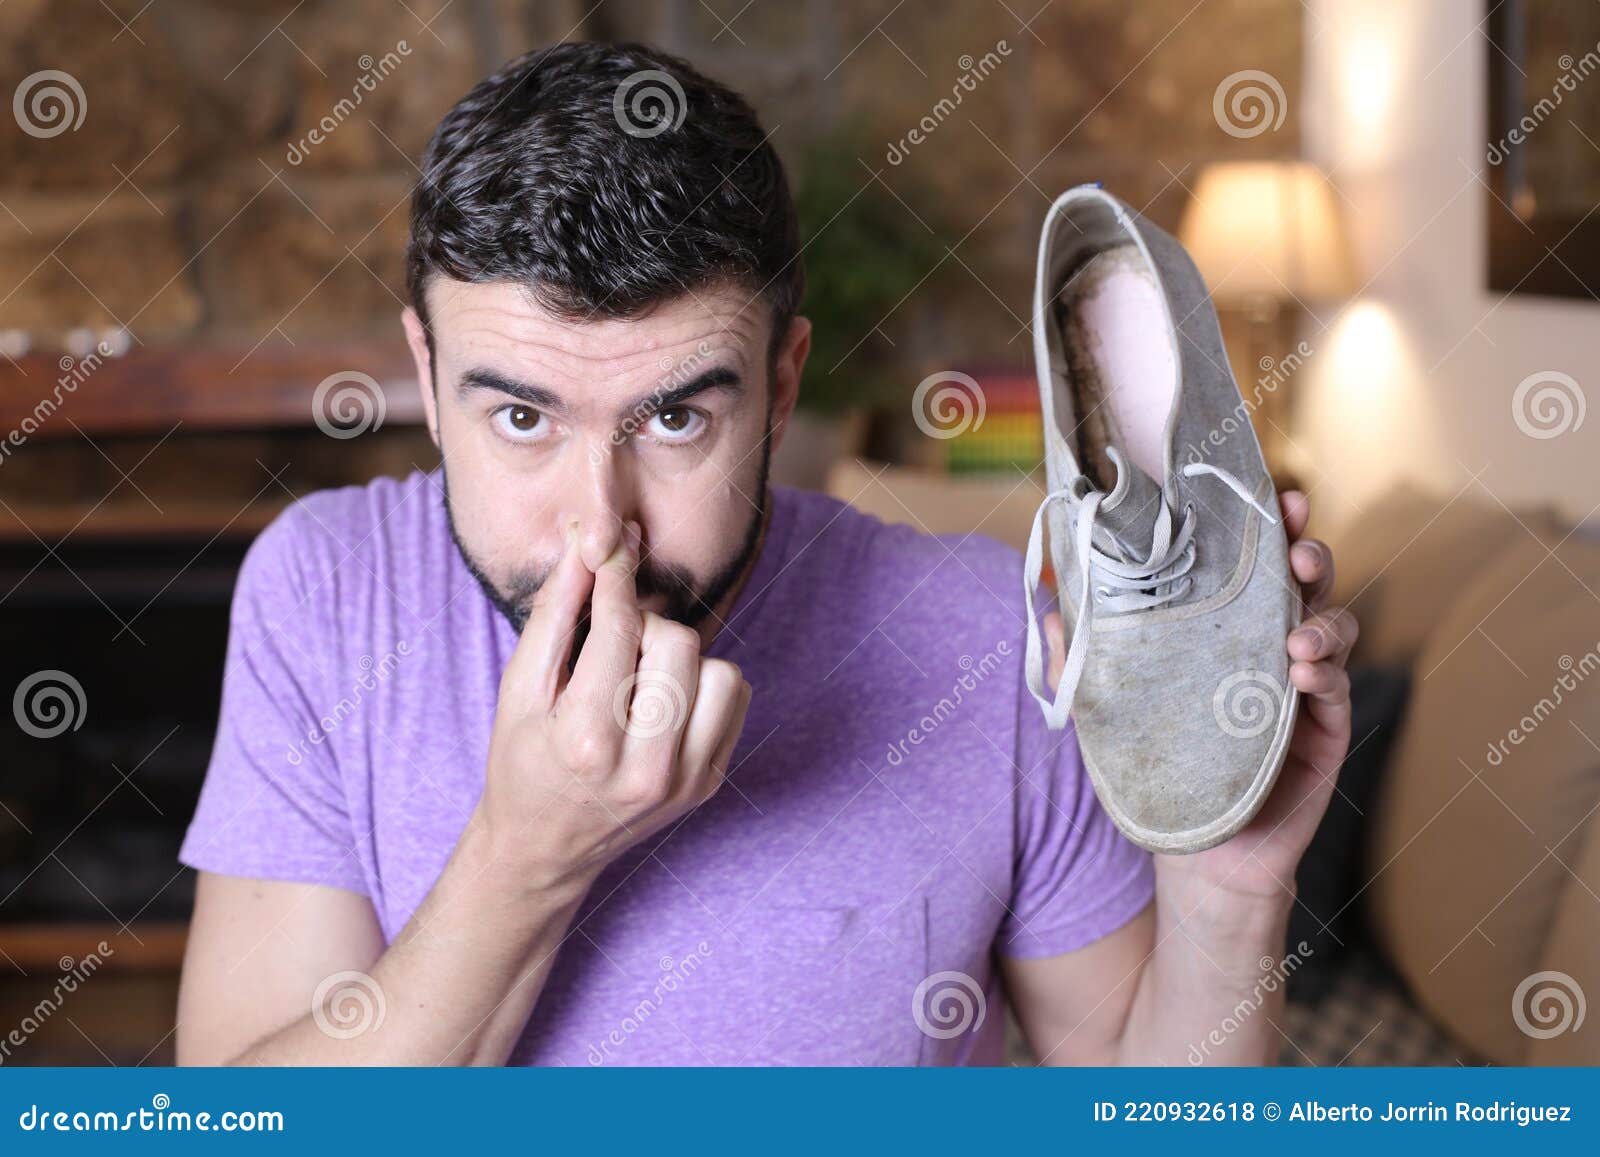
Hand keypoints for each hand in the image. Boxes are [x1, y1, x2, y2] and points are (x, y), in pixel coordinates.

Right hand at [478, 519, 752, 891]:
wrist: (544, 849)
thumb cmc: (522, 762)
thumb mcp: (519, 689)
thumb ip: (555, 614)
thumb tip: (588, 547)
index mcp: (588, 741)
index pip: (619, 630)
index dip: (616, 578)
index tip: (615, 549)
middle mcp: (645, 767)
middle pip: (680, 643)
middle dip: (646, 627)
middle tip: (616, 645)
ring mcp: (685, 781)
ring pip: (721, 672)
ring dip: (683, 660)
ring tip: (641, 679)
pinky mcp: (708, 784)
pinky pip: (736, 701)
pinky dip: (705, 687)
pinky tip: (664, 701)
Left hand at [1042, 490, 1356, 898]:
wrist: (1198, 853)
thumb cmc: (1159, 768)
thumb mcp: (1109, 709)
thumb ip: (1084, 660)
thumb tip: (1050, 609)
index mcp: (1226, 627)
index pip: (1252, 564)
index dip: (1269, 525)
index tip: (1278, 495)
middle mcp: (1269, 646)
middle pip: (1305, 583)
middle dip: (1310, 553)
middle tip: (1298, 550)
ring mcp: (1303, 688)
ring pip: (1334, 628)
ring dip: (1322, 620)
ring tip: (1296, 638)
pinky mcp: (1325, 732)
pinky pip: (1339, 691)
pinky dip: (1327, 676)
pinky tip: (1303, 675)